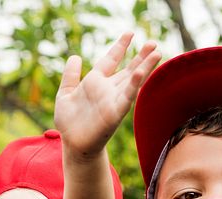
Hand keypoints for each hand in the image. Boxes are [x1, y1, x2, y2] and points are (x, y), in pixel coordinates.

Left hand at [54, 33, 159, 156]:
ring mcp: (113, 100)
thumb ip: (70, 76)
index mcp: (95, 82)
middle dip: (141, 56)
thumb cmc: (68, 121)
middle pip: (128, 68)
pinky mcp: (115, 113)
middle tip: (153, 42)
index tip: (130, 33)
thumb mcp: (65, 94)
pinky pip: (126, 98)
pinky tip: (140, 73)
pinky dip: (133, 86)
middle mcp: (107, 89)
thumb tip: (75, 57)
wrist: (72, 143)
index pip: (110, 60)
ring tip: (157, 52)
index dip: (119, 47)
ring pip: (132, 80)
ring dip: (145, 67)